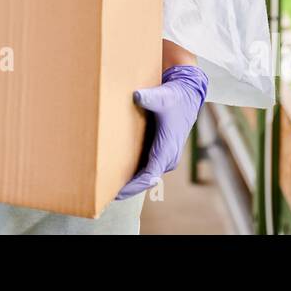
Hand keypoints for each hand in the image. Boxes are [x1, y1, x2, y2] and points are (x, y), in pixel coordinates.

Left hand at [115, 64, 208, 199]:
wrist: (186, 97)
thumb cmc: (174, 98)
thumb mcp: (162, 96)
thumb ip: (150, 98)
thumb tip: (137, 95)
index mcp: (167, 150)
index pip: (148, 176)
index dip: (132, 186)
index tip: (117, 193)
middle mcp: (168, 158)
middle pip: (145, 181)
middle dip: (127, 189)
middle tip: (103, 194)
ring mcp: (165, 158)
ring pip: (145, 176)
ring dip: (130, 183)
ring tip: (106, 188)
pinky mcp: (161, 154)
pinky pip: (146, 169)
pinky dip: (133, 174)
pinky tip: (116, 175)